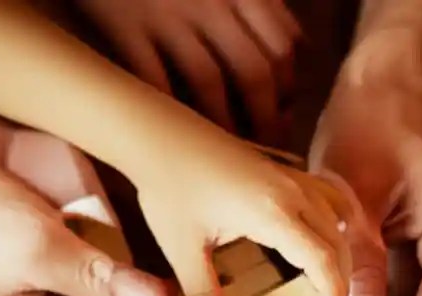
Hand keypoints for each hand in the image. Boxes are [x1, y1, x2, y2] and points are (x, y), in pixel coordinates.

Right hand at [74, 0, 300, 143]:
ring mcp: (166, 12)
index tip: (283, 115)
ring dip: (222, 125)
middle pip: (254, 71)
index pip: (282, 46)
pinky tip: (176, 134)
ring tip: (226, 153)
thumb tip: (297, 50)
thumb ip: (254, 5)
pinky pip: (153, 78)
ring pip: (209, 81)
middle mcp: (210, 0)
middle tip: (264, 151)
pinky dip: (169, 110)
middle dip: (264, 120)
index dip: (288, 88)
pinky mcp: (124, 25)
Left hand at [133, 132, 351, 295]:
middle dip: (341, 279)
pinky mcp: (282, 168)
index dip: (333, 293)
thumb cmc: (168, 186)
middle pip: (337, 242)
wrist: (159, 135)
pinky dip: (334, 220)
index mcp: (273, 214)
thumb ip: (203, 292)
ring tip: (331, 281)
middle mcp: (292, 192)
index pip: (323, 260)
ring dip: (339, 251)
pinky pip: (325, 195)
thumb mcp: (181, 248)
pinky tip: (327, 234)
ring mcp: (290, 175)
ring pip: (335, 217)